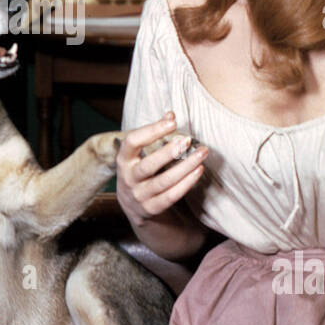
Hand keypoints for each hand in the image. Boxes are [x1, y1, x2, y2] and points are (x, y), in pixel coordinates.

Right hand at [116, 110, 207, 225]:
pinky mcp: (152, 209)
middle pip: (148, 165)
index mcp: (124, 160)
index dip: (151, 130)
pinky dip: (186, 183)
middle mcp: (129, 179)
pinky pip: (171, 196)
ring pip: (164, 182)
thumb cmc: (141, 172)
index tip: (172, 121)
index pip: (132, 142)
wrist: (134, 207)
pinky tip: (199, 171)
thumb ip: (153, 135)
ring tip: (201, 154)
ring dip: (185, 167)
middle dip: (169, 152)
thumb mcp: (139, 155)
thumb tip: (170, 115)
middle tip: (188, 140)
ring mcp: (139, 196)